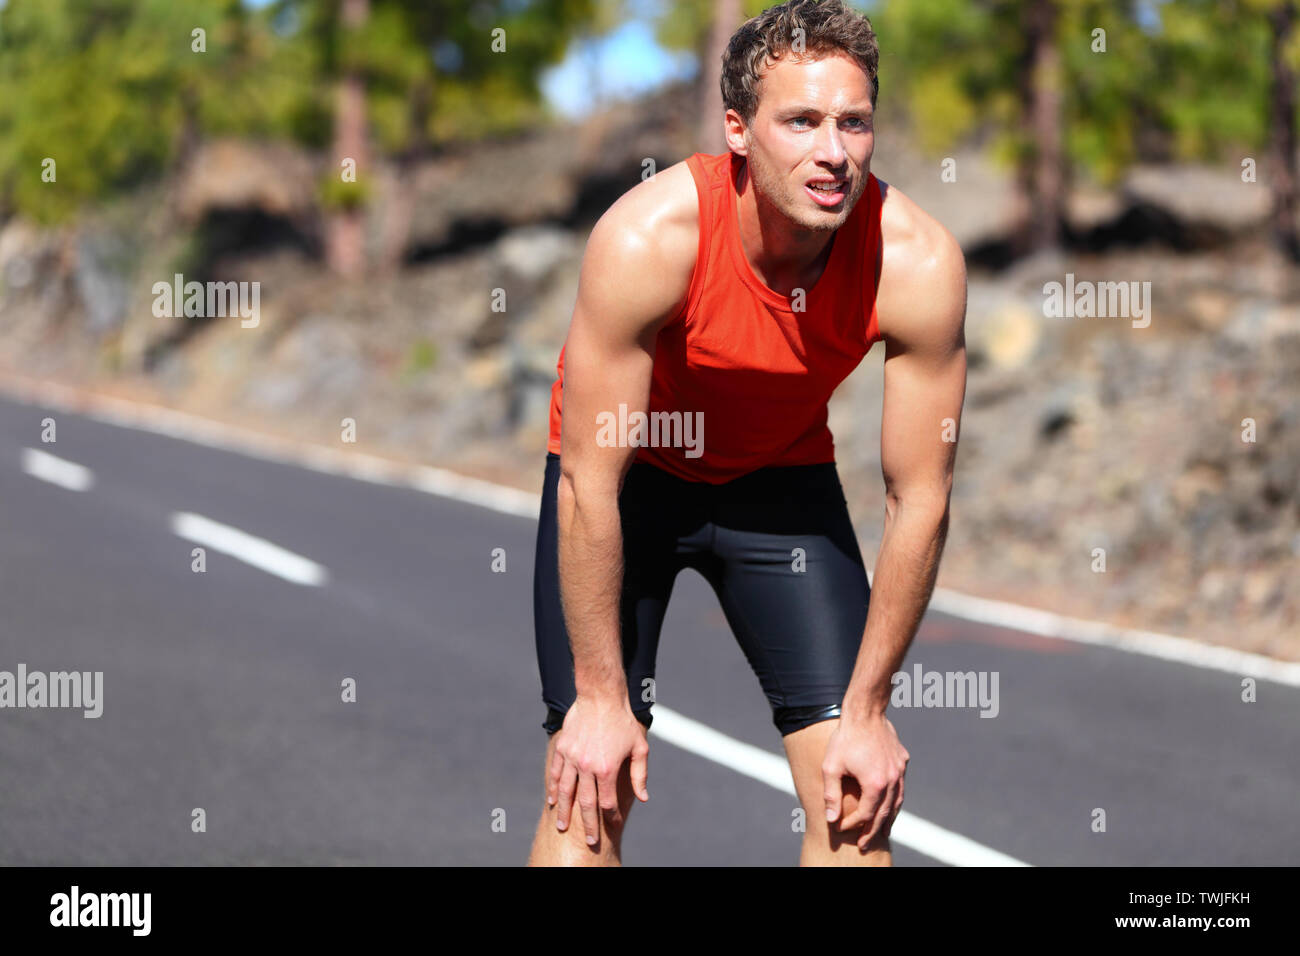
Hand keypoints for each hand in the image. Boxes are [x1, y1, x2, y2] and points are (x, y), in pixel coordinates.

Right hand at [548, 695, 649, 845]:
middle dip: (588, 824)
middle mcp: (587, 766)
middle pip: (586, 803)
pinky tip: (552, 800)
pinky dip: (553, 789)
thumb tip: (643, 797)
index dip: (611, 815)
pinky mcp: (562, 749)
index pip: (607, 802)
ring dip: (564, 811)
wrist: (600, 696)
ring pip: (565, 791)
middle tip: (589, 841)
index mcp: (607, 769)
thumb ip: (640, 774)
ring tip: (562, 826)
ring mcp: (572, 758)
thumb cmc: (623, 721)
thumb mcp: (639, 747)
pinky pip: (555, 773)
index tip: (613, 823)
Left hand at [822, 713, 908, 849]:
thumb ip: (831, 794)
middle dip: (873, 830)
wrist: (865, 711)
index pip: (866, 813)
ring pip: (897, 801)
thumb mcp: (831, 767)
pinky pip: (900, 786)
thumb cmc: (845, 738)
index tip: (840, 828)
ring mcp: (900, 770)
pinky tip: (890, 804)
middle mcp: (892, 780)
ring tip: (882, 831)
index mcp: (875, 783)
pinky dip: (895, 799)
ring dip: (889, 818)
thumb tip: (831, 820)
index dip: (852, 824)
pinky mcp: (902, 761)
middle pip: (885, 813)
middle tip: (866, 844)